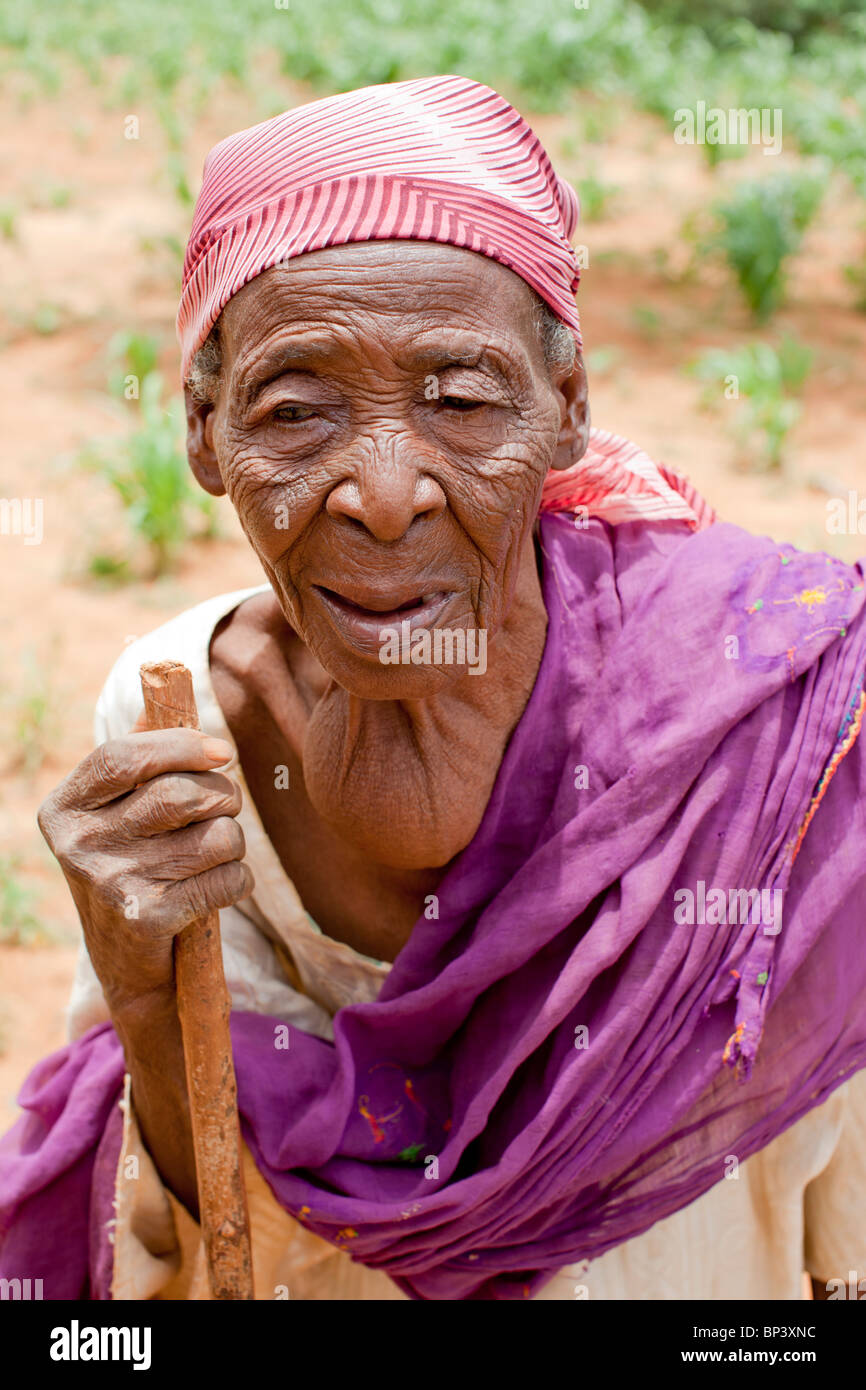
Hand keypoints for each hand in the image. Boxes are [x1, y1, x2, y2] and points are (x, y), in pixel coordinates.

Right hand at [38, 728, 253, 1014]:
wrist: (127, 964)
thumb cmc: (132, 866)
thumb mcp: (116, 812)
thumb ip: (137, 754)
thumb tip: (168, 689)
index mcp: (63, 810)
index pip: (121, 756)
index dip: (180, 746)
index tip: (221, 752)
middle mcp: (78, 846)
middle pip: (182, 794)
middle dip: (223, 797)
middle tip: (224, 808)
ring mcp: (111, 885)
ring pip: (216, 836)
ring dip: (234, 841)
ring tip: (215, 853)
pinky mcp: (148, 919)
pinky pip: (228, 877)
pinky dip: (238, 879)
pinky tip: (217, 887)